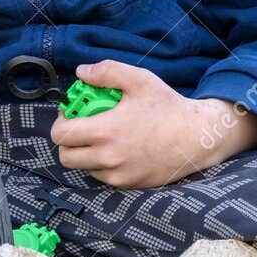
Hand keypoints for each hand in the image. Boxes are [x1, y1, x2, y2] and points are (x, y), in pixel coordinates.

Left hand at [50, 60, 256, 188]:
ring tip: (101, 137)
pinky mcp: (129, 184)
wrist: (197, 138)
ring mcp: (118, 174)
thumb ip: (107, 72)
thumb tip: (81, 72)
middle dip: (67, 141)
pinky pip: (104, 176)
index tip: (70, 114)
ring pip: (84, 168)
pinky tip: (118, 148)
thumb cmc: (168, 107)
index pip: (61, 135)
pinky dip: (103, 164)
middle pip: (66, 157)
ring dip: (85, 154)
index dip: (60, 123)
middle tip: (80, 127)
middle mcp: (108, 157)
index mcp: (105, 131)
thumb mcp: (139, 80)